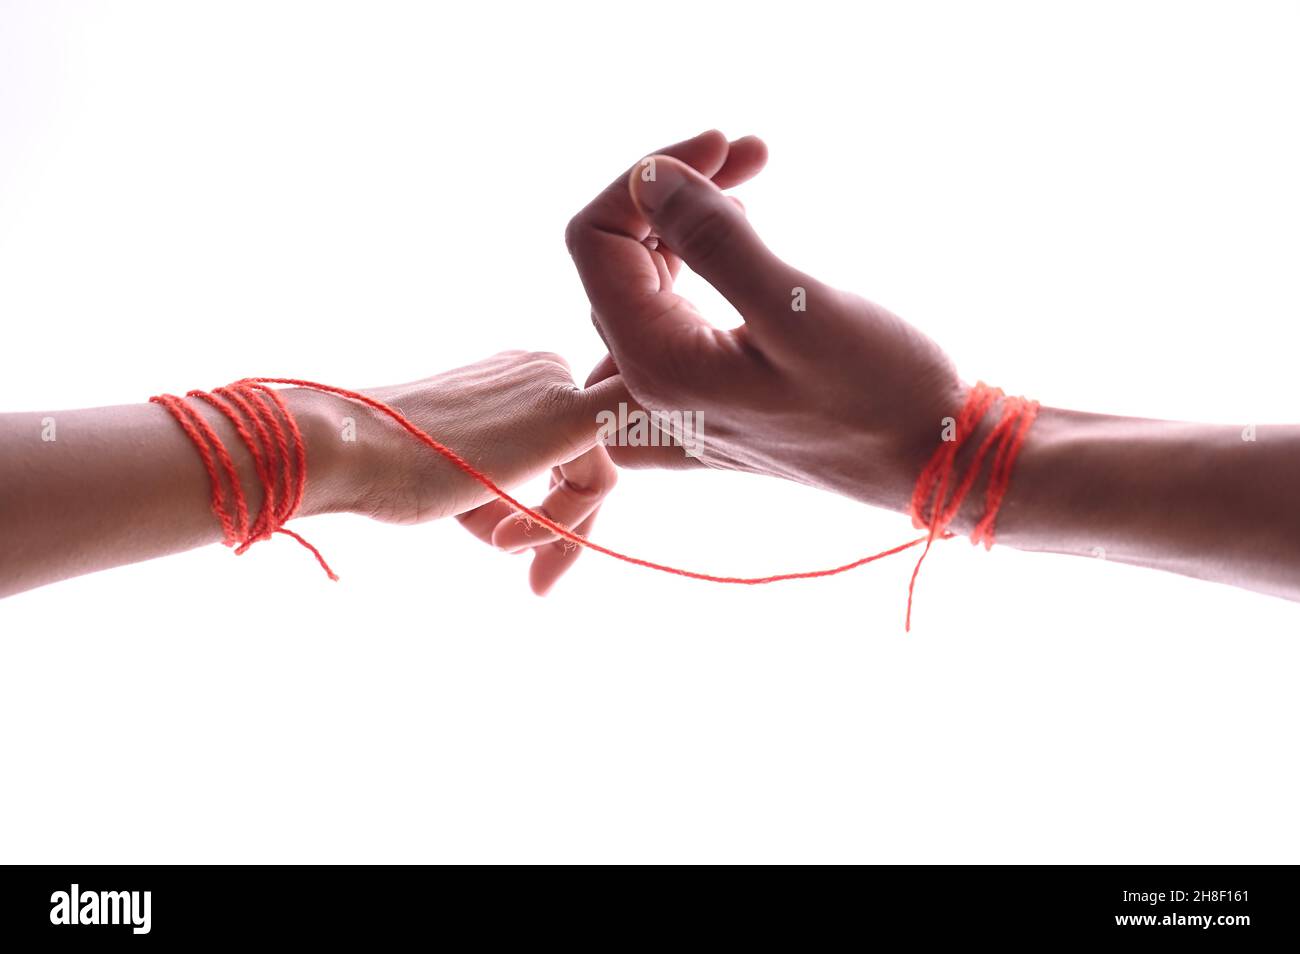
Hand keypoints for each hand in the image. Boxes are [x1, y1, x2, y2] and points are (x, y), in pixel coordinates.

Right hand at [308, 350, 626, 593]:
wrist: (353, 448)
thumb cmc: (389, 466)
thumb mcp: (459, 473)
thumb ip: (501, 488)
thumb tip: (534, 533)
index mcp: (515, 377)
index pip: (562, 450)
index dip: (551, 510)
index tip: (516, 553)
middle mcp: (542, 370)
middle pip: (584, 466)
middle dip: (561, 530)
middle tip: (535, 584)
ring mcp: (558, 385)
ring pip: (593, 481)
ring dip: (553, 533)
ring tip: (499, 548)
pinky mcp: (571, 415)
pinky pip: (596, 485)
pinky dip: (561, 526)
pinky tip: (504, 540)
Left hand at [565, 130, 962, 513]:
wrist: (933, 462)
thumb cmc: (879, 393)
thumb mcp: (798, 308)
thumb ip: (713, 240)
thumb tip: (648, 180)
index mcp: (655, 369)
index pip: (595, 242)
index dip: (647, 178)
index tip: (721, 145)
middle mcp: (648, 392)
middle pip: (617, 260)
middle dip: (675, 193)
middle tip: (751, 152)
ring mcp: (675, 401)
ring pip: (645, 284)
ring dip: (690, 223)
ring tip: (752, 182)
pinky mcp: (708, 398)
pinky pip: (671, 317)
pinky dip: (698, 266)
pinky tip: (744, 242)